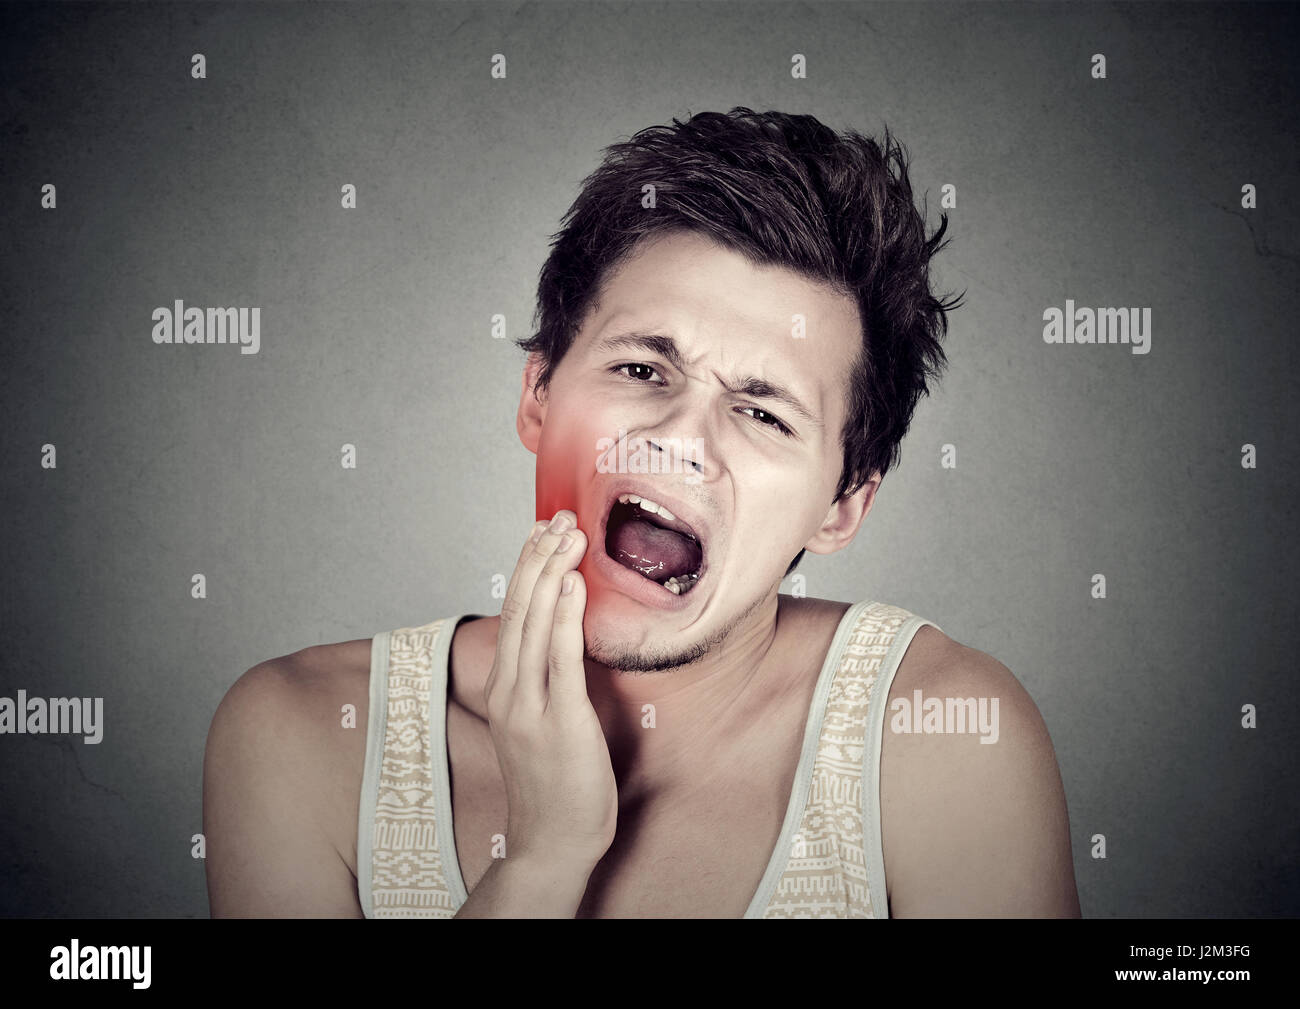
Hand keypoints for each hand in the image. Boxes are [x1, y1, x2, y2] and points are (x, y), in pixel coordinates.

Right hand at [484, 509, 617, 872]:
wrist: (552, 842)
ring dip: (551, 572)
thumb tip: (574, 636)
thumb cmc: (557, 784)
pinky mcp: (558, 721)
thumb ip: (551, 679)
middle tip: (558, 514)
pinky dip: (564, 617)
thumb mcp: (546, 721)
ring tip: (567, 532)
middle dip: (538, 556)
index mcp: (507, 687)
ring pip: (534, 623)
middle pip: (520, 608)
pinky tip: (572, 583)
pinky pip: (560, 659)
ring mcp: (530, 706)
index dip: (527, 566)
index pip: (514, 612)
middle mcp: (510, 690)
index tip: (543, 528)